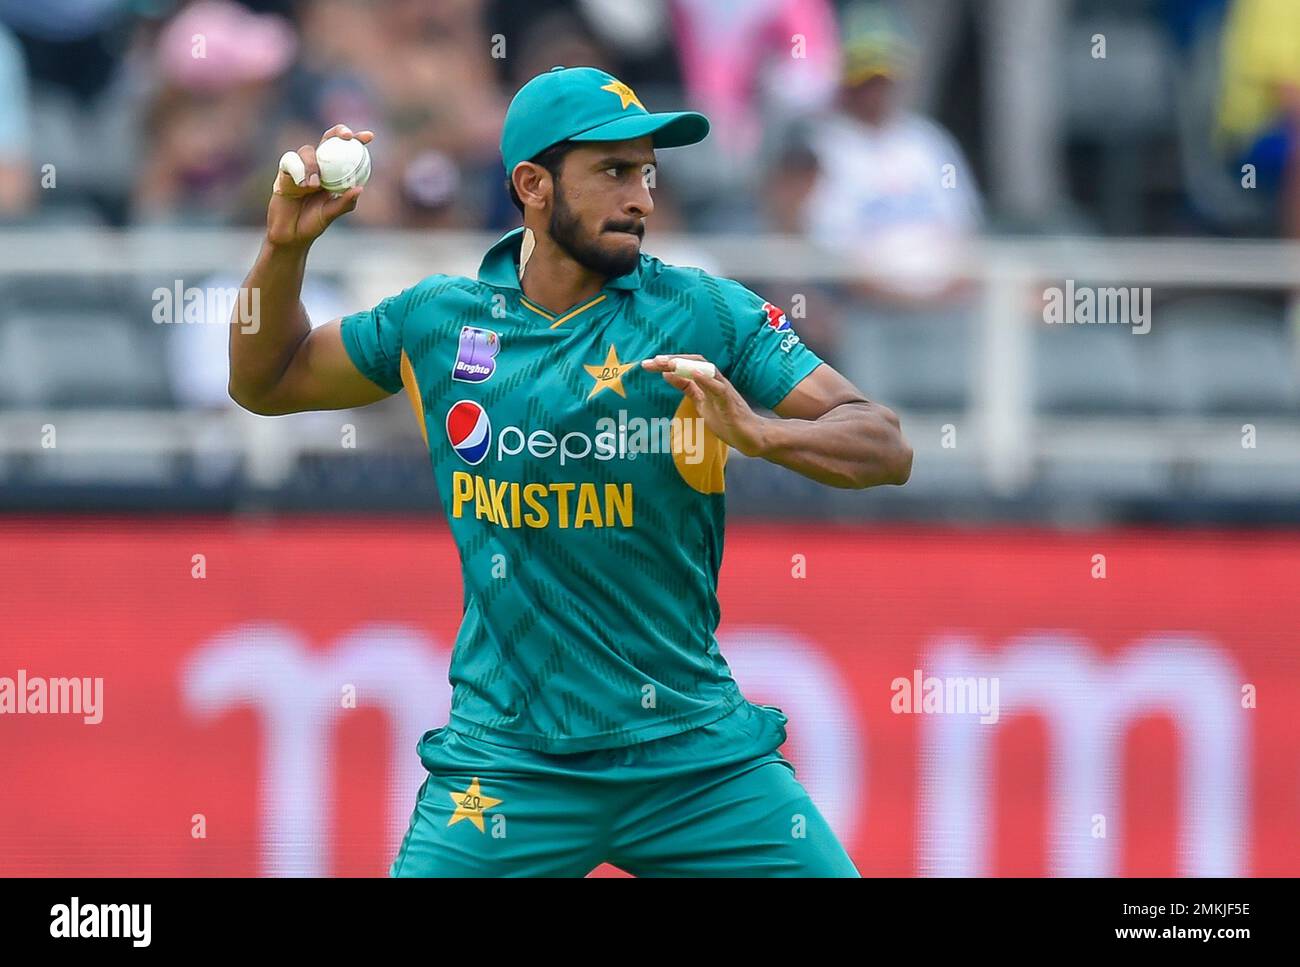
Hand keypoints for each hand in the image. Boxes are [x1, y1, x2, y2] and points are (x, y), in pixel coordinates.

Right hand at [266, 124, 373, 249]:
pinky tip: (303, 185)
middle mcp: (317, 166)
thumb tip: (359, 188)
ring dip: (313, 165)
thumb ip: (345, 202)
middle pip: (326, 139)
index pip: (346, 152)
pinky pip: (290, 161)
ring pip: (307, 151)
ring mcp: (300, 167)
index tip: (370, 137)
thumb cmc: (313, 223)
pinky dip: (298, 170)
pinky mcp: (284, 171)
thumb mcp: (331, 213)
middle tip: (348, 136)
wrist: (290, 234)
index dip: (357, 140)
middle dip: (337, 132)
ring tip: (315, 186)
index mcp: (332, 173)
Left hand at [640, 354, 768, 456]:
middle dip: (673, 360)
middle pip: (694, 363)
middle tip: (652, 361)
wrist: (750, 435)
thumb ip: (687, 388)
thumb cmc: (726, 418)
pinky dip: (706, 379)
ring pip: (706, 370)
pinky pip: (719, 388)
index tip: (648, 364)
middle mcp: (715, 381)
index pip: (686, 366)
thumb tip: (667, 374)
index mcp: (707, 382)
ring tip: (670, 363)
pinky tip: (694, 373)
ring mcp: (724, 390)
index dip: (668, 363)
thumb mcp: (701, 402)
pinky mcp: (730, 402)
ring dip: (687, 365)